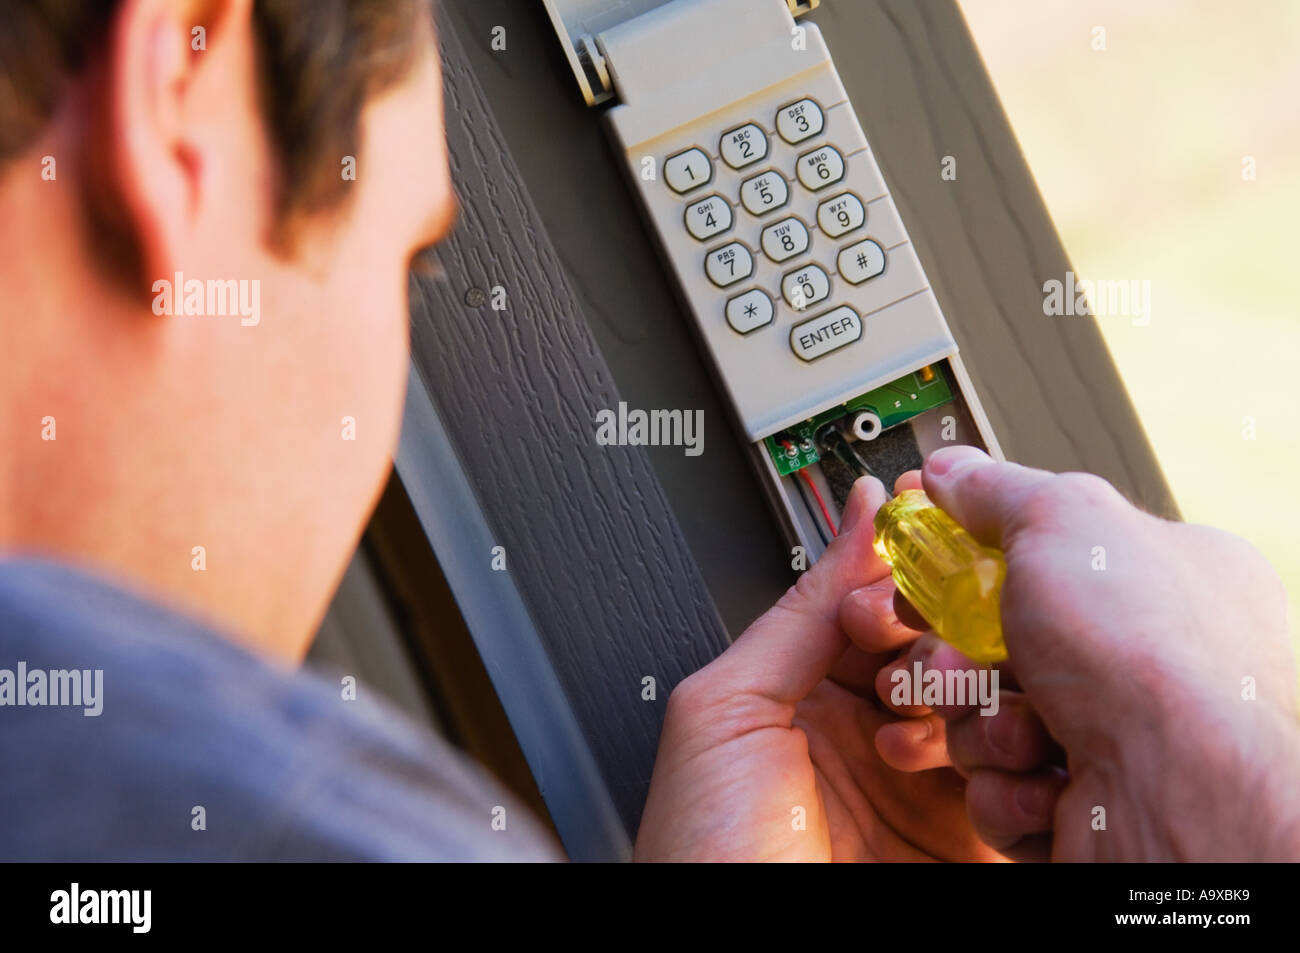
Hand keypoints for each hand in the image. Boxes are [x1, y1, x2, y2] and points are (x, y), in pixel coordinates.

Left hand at [634, 477, 1005, 861]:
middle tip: (943, 648)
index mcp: (810, 690)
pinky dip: (1021, 764)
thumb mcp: (726, 707)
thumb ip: (798, 610)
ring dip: (991, 699)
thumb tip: (860, 516)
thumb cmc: (704, 854)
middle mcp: (875, 730)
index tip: (935, 553)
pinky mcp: (974, 840)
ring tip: (963, 710)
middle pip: (948, 648)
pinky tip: (996, 758)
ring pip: (995, 707)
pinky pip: (1021, 784)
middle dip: (953, 638)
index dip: (908, 578)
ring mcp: (928, 786)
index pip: (882, 606)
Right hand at [877, 446, 1299, 860]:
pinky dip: (1003, 788)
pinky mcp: (1083, 808)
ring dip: (980, 726)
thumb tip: (951, 470)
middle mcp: (1141, 660)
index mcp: (1153, 580)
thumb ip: (996, 490)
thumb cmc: (1149, 654)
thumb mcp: (1061, 521)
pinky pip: (999, 790)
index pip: (1040, 559)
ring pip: (986, 720)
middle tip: (950, 657)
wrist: (1181, 794)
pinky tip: (1041, 780)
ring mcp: (1114, 738)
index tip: (924, 569)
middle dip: (955, 658)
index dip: (970, 566)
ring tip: (1019, 730)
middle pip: (995, 645)